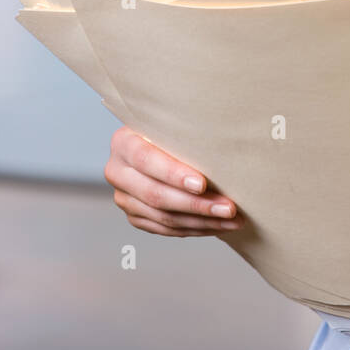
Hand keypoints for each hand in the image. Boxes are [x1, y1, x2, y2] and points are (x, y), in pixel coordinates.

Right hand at [105, 127, 246, 235]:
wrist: (158, 142)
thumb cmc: (172, 129)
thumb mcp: (172, 121)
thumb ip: (184, 129)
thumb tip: (223, 137)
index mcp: (123, 143)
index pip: (146, 160)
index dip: (174, 174)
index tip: (202, 183)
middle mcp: (117, 172)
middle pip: (156, 194)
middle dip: (196, 204)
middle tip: (228, 207)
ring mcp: (124, 197)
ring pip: (163, 217)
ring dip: (201, 221)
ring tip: (231, 219)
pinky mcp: (134, 216)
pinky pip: (165, 229)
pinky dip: (194, 229)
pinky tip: (217, 225)